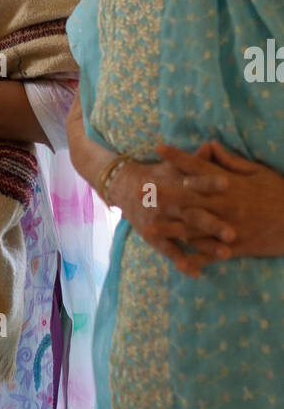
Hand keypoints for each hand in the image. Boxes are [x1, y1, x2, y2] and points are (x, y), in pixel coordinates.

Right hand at [108, 149, 232, 276]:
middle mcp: (171, 203)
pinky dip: (183, 261)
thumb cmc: (159, 175)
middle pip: (195, 214)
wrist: (125, 187)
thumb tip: (212, 146)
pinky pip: (169, 251)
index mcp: (179, 184)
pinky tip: (196, 273)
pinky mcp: (154, 235)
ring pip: (187, 234)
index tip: (226, 183)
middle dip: (213, 224)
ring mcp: (162, 221)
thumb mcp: (174, 166)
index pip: (196, 182)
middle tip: (232, 233)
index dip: (210, 182)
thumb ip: (194, 161)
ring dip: (206, 245)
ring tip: (226, 254)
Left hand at [156, 140, 283, 258]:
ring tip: (147, 228)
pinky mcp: (235, 246)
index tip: (158, 148)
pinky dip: (195, 259)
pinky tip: (178, 262)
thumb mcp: (257, 171)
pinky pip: (211, 253)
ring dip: (169, 229)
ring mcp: (228, 226)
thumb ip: (231, 161)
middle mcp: (224, 204)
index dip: (178, 157)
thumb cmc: (280, 192)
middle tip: (140, 190)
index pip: (198, 167)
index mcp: (229, 184)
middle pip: (188, 197)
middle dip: (162, 194)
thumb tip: (209, 146)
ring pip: (193, 228)